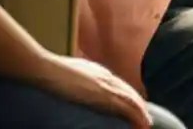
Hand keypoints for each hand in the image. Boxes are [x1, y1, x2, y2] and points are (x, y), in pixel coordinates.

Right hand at [34, 54, 151, 127]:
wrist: (46, 68)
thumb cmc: (50, 71)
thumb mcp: (69, 73)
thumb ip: (77, 79)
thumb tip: (76, 87)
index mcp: (98, 71)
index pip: (119, 86)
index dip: (129, 98)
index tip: (135, 107)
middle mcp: (106, 76)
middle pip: (128, 92)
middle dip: (138, 106)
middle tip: (146, 119)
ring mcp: (106, 84)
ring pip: (131, 99)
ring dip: (140, 112)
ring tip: (146, 124)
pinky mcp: (104, 94)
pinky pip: (126, 105)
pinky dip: (136, 114)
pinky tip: (142, 122)